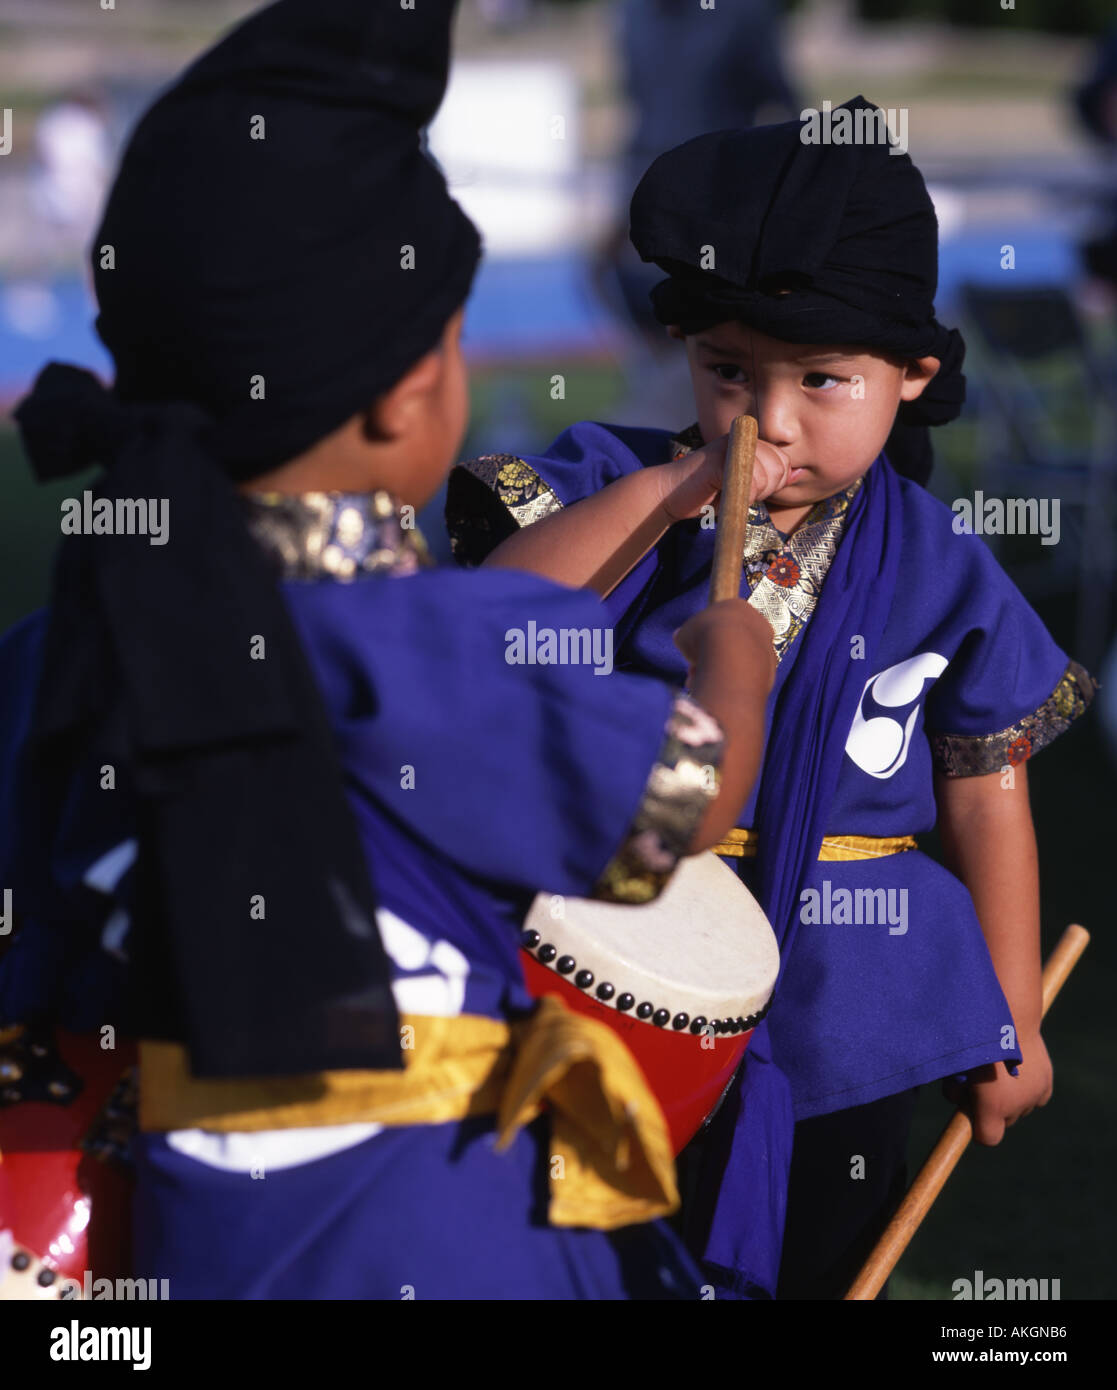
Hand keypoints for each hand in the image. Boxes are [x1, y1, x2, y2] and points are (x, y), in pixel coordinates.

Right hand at [656, 433, 791, 521]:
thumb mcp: (744, 485)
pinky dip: (740, 496)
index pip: (783, 463)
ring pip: (765, 474)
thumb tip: (798, 473)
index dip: (773, 484)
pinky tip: (724, 495)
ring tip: (729, 493)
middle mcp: (741, 436)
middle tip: (739, 493)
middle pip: (779, 467)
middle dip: (766, 489)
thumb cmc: (706, 492)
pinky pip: (746, 481)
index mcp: (749, 440)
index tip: (750, 490)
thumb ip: (769, 478)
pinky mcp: (717, 460)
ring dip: (751, 494)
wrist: (669, 494)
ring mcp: (728, 445)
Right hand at [674, 599, 776, 686]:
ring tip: (702, 681)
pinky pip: (747, 677)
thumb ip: (686, 635)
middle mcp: (758, 624)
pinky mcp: (770, 671)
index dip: (702, 635)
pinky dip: (733, 684)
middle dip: (712, 656)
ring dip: (720, 672)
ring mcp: (767, 648)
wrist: (731, 660)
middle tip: (696, 667)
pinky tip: (718, 689)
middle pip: (731, 641)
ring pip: (739, 662)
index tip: (693, 647)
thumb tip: (681, 639)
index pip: (719, 619)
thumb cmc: (707, 639)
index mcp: (737, 606)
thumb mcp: (685, 633)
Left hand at [942, 1031, 1053, 1145]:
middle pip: (1004, 1122)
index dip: (978, 1127)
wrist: (1007, 1015)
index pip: (988, 1138)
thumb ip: (955, 1087)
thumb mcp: (956, 1065)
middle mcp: (1017, 1107)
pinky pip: (1036, 1097)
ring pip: (1020, 1108)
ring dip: (1011, 1098)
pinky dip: (1027, 1089)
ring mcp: (1034, 1096)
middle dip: (992, 1109)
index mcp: (993, 1107)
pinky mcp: (1046, 1084)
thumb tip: (958, 1098)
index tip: (971, 1112)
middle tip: (981, 1084)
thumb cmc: (975, 1040)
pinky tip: (1017, 1071)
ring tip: (1001, 1073)